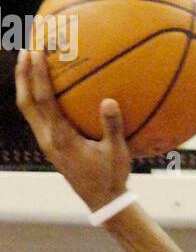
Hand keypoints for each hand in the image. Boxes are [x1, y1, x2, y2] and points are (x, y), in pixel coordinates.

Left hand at [15, 50, 131, 212]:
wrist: (102, 201)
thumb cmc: (111, 177)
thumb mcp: (117, 153)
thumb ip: (113, 127)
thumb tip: (109, 101)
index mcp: (62, 138)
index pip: (44, 101)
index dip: (38, 75)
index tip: (35, 53)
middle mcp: (48, 139)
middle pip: (26, 102)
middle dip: (23, 75)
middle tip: (25, 51)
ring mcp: (46, 143)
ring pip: (27, 109)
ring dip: (24, 85)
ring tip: (27, 64)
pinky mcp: (49, 146)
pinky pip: (35, 116)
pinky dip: (34, 98)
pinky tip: (42, 90)